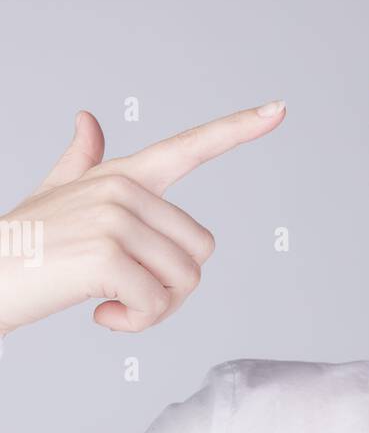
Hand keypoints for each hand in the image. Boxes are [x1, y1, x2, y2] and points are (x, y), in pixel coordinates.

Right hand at [0, 100, 285, 335]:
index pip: (189, 146)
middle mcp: (123, 190)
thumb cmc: (20, 246)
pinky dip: (134, 324)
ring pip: (183, 282)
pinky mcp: (106, 256)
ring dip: (153, 311)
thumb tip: (88, 120)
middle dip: (172, 289)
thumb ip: (80, 162)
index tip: (279, 109)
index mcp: (120, 176)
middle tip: (128, 297)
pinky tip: (100, 314)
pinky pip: (156, 304)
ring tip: (108, 303)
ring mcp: (114, 219)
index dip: (238, 129)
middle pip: (199, 252)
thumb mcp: (53, 197)